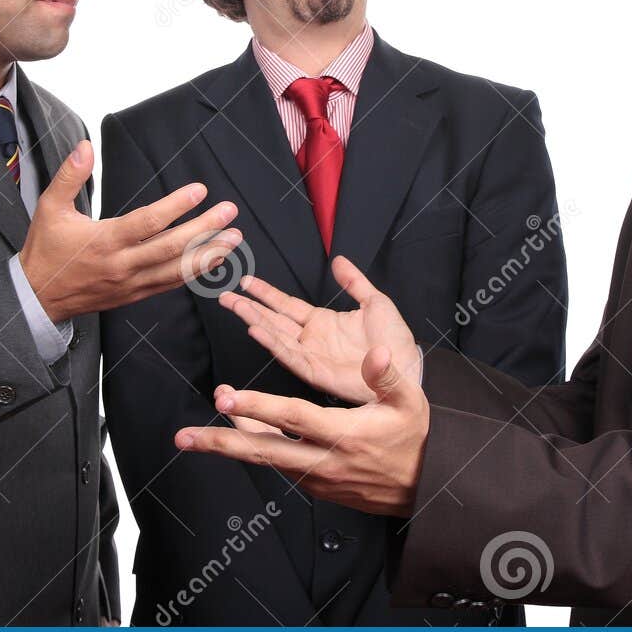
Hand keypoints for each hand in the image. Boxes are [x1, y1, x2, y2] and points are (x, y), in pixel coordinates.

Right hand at [18, 140, 241, 321]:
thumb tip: (85, 146)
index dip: (176, 206)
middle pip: (171, 247)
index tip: (200, 190)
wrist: (37, 297)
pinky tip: (213, 260)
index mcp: (104, 241)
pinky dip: (194, 273)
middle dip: (204, 229)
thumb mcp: (50, 207)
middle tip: (229, 212)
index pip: (147, 222)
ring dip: (208, 254)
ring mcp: (131, 283)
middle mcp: (122, 265)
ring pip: (176, 270)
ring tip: (234, 238)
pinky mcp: (135, 295)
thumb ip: (70, 176)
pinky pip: (169, 284)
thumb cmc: (46, 249)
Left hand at [176, 346, 428, 515]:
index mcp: (344, 435)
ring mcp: (317, 476)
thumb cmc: (416, 439)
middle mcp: (324, 460)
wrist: (425, 487)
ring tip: (196, 435)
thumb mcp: (411, 403)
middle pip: (263, 452)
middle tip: (184, 437)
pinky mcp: (315, 484)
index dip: (257, 407)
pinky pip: (278, 464)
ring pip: (266, 459)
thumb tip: (374, 351)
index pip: (292, 418)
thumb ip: (387, 376)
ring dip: (230, 446)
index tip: (227, 397)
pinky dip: (255, 449)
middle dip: (220, 444)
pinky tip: (238, 435)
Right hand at [218, 256, 420, 403]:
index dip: (266, 293)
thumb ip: (354, 281)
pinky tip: (257, 329)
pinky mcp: (315, 371)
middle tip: (225, 297)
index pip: (286, 305)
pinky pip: (289, 355)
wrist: (406, 366)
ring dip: (255, 320)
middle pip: (273, 319)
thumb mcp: (375, 301)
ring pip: (275, 335)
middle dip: (249, 307)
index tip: (246, 281)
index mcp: (322, 322)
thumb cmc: (395, 340)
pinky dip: (272, 342)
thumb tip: (339, 260)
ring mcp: (311, 355)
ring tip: (235, 306)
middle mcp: (311, 339)